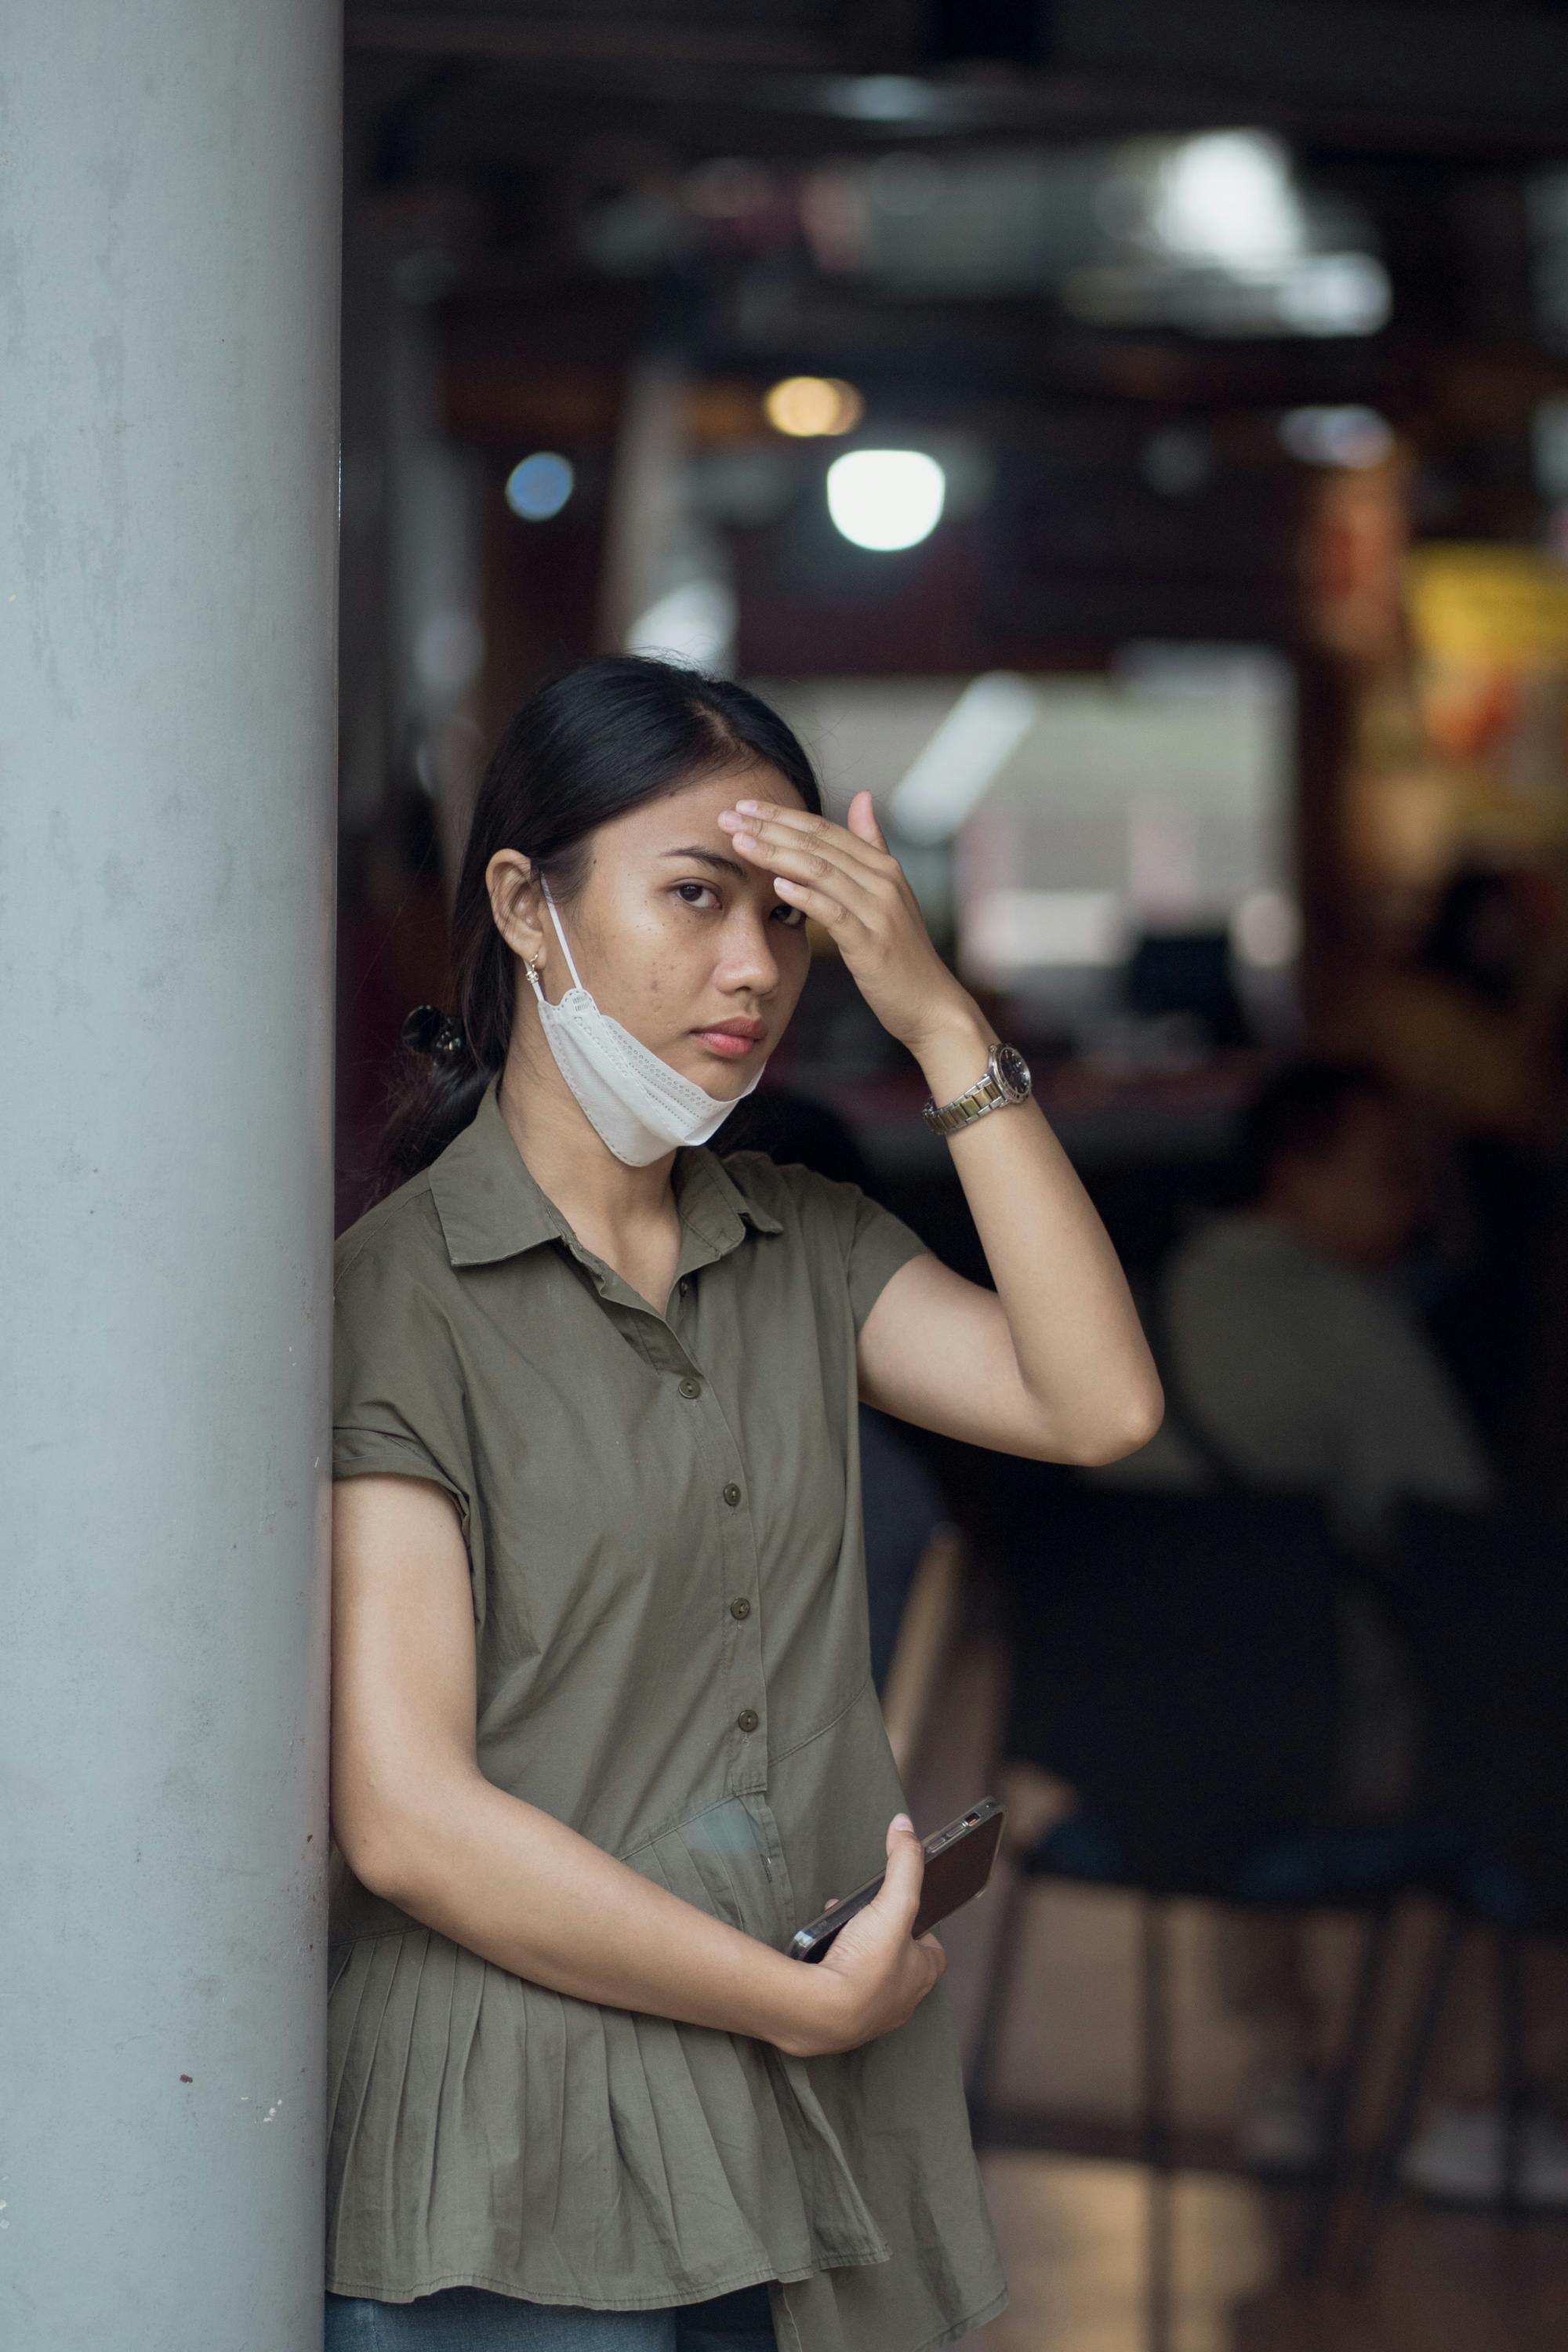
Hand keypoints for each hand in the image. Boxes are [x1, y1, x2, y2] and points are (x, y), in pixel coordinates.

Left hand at [718, 791, 975, 1054]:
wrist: (930, 1003)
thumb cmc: (902, 952)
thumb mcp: (888, 894)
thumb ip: (872, 846)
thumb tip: (862, 798)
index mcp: (883, 867)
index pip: (825, 830)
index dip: (783, 814)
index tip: (745, 805)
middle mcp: (883, 881)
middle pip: (818, 843)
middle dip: (770, 827)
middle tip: (728, 815)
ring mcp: (879, 912)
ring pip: (821, 871)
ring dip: (776, 853)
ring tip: (740, 842)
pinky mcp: (872, 944)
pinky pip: (834, 913)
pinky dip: (806, 896)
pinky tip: (777, 885)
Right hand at [777, 1813, 946, 2057]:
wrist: (819, 2013)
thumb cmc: (866, 1963)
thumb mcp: (893, 1903)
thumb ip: (904, 1863)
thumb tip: (905, 1825)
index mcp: (922, 1976)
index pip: (934, 1952)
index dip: (923, 1930)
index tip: (906, 1914)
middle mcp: (902, 2002)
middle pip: (901, 1965)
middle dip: (884, 1940)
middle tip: (865, 1921)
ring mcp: (871, 2017)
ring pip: (871, 1981)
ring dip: (859, 1957)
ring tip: (838, 1934)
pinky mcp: (841, 2025)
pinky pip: (843, 1995)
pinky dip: (836, 1977)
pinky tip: (819, 1961)